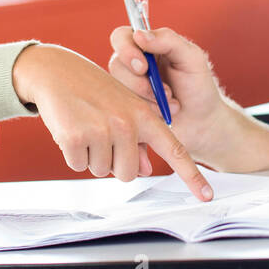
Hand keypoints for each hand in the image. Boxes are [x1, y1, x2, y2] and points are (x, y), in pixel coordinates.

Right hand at [13, 43, 212, 200]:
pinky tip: (72, 128)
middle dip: (114, 162)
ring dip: (92, 155)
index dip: (192, 176)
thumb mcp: (124, 110)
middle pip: (128, 174)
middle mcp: (127, 123)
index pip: (175, 151)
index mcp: (146, 115)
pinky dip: (72, 153)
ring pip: (101, 171)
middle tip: (103, 136)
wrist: (60, 72)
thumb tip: (145, 170)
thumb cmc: (96, 92)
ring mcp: (102, 130)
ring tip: (87, 126)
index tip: (208, 197)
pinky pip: (78, 165)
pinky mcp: (75, 136)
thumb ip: (140, 140)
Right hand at [107, 24, 237, 169]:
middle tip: (164, 92)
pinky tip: (164, 112)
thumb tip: (139, 34)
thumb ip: (168, 40)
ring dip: (148, 98)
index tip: (143, 67)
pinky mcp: (127, 106)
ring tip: (171, 102)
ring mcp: (128, 86)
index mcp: (146, 45)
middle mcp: (132, 63)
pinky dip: (146, 111)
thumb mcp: (191, 58)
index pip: (121, 37)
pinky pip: (122, 108)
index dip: (126, 50)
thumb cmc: (198, 85)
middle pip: (117, 65)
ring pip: (119, 88)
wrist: (201, 122)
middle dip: (138, 82)